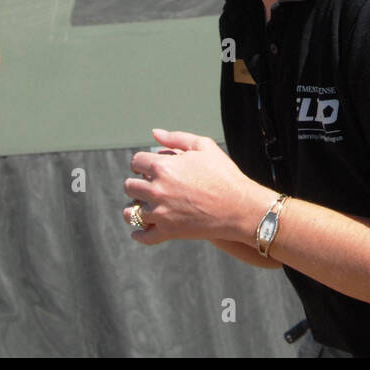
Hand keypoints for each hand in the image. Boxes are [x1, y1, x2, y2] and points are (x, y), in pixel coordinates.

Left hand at [123, 130, 272, 246]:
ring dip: (135, 208)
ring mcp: (160, 213)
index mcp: (162, 166)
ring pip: (131, 211)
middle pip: (129, 186)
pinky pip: (143, 236)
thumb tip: (155, 133)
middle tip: (148, 186)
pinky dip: (140, 233)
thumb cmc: (224, 174)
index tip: (148, 167)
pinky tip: (142, 229)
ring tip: (146, 206)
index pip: (136, 162)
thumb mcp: (204, 147)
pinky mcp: (168, 232)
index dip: (142, 163)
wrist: (240, 207)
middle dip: (137, 184)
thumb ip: (176, 138)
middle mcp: (156, 189)